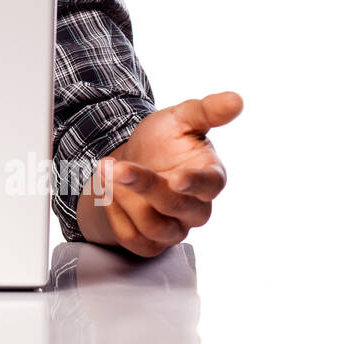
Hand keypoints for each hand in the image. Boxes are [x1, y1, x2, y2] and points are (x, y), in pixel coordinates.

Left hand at [78, 91, 242, 257]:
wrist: (130, 161)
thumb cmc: (161, 142)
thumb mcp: (180, 119)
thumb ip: (207, 111)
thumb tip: (237, 99)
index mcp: (210, 176)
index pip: (211, 185)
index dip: (196, 183)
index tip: (177, 178)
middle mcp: (196, 208)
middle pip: (176, 206)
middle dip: (144, 186)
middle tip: (115, 166)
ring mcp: (174, 228)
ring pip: (154, 227)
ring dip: (124, 199)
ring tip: (107, 172)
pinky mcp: (151, 243)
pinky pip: (133, 239)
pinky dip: (115, 216)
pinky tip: (108, 193)